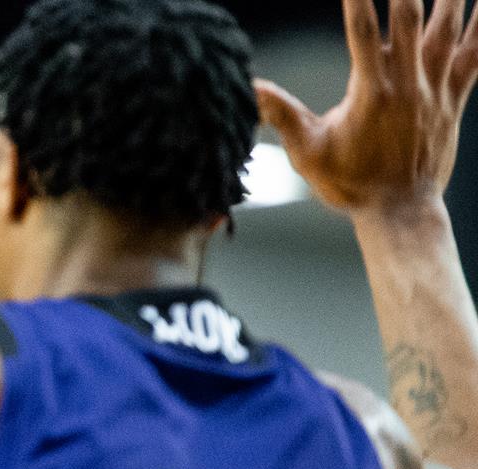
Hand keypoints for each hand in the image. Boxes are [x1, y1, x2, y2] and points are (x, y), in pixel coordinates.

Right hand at [257, 0, 477, 214]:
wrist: (400, 211)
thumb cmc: (350, 184)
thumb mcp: (309, 152)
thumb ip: (282, 115)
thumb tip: (250, 88)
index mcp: (370, 93)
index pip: (361, 33)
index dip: (359, 2)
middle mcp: (408, 85)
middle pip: (409, 20)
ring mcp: (435, 90)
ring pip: (447, 31)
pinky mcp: (454, 99)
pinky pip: (474, 56)